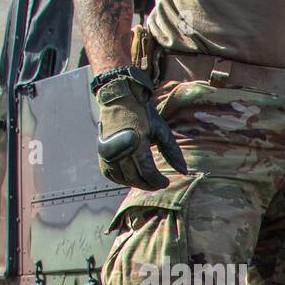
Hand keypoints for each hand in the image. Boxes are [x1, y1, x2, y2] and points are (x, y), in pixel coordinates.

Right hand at [94, 66, 188, 189]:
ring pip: (122, 178)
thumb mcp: (162, 131)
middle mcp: (120, 150)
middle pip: (135, 178)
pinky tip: (132, 178)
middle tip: (158, 183)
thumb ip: (173, 153)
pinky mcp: (101, 152)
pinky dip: (121, 179)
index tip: (166, 182)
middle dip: (149, 185)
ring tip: (147, 181)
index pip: (148, 173)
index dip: (158, 182)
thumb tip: (184, 172)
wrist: (120, 100)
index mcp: (136, 144)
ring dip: (136, 183)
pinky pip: (110, 174)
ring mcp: (108, 152)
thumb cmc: (143, 115)